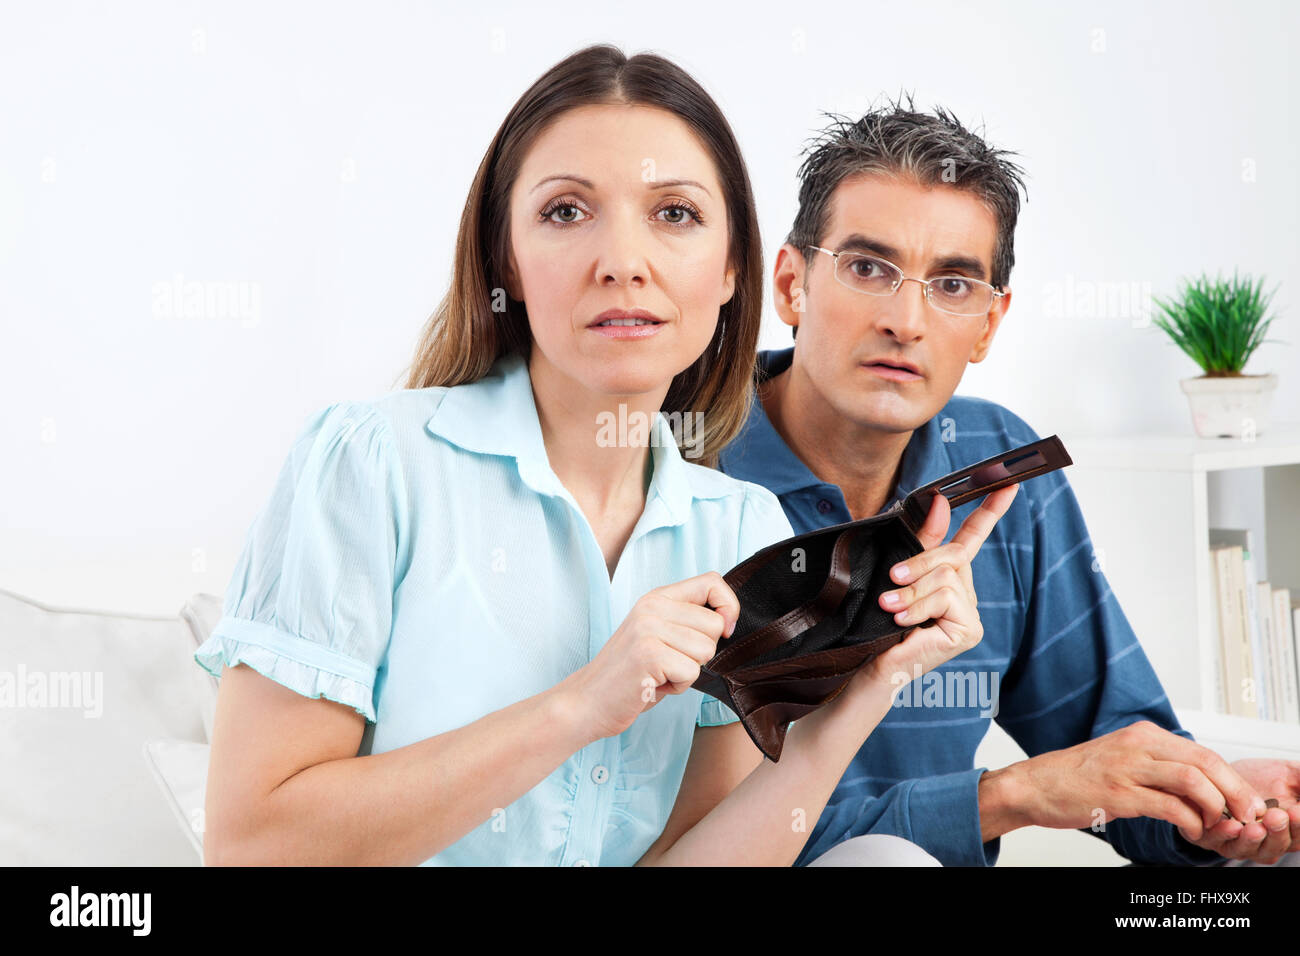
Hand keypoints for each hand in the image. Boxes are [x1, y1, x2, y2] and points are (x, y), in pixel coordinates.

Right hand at [558, 572, 738, 742]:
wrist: (587, 701)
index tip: (724, 631)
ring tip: (660, 674)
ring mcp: (648, 628)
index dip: (728, 607)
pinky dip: (678, 687)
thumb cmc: (629, 674)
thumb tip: (727, 622)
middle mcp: (652, 607)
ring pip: (706, 650)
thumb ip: (685, 621)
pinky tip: (654, 684)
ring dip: (688, 672)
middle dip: (701, 652)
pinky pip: (691, 672)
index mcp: (656, 598)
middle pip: (715, 624)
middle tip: (670, 662)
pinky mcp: (649, 654)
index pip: (712, 582)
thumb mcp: (657, 635)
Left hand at [836, 483, 1019, 712]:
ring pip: (946, 576)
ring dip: (911, 590)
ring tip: (890, 608)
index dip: (990, 509)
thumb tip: (940, 503)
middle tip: (892, 577)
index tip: (1007, 482)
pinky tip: (902, 622)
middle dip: (919, 562)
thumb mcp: (897, 573)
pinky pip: (946, 597)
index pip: (972, 536)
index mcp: (950, 575)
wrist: (868, 664)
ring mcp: (969, 613)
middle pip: (952, 554)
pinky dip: (918, 606)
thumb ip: (922, 539)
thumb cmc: (878, 621)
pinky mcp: (968, 630)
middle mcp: (965, 593)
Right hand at [989, 721, 1264, 840]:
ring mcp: (1127, 768)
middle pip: (1205, 761)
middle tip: (1243, 814)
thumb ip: (1158, 768)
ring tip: (1215, 824)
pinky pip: (1168, 806)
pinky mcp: (1117, 794)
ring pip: (1192, 779)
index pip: (1203, 751)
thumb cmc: (1076, 777)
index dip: (1231, 778)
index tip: (1242, 801)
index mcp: (1142, 734)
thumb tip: (1200, 788)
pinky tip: (1188, 830)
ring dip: (1214, 806)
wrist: (1033, 785)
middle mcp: (1137, 745)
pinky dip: (1189, 822)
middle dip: (1234, 791)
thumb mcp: (1122, 760)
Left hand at [1177, 758, 1299, 862]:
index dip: (1299, 824)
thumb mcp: (1290, 773)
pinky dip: (1226, 835)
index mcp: (1292, 828)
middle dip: (1279, 831)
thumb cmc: (1261, 778)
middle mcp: (1272, 841)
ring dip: (1254, 839)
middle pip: (1280, 844)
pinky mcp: (1218, 840)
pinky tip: (1232, 826)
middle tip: (1277, 816)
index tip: (1295, 811)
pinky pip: (1222, 842)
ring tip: (1256, 827)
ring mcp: (1246, 844)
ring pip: (1253, 849)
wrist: (1223, 775)